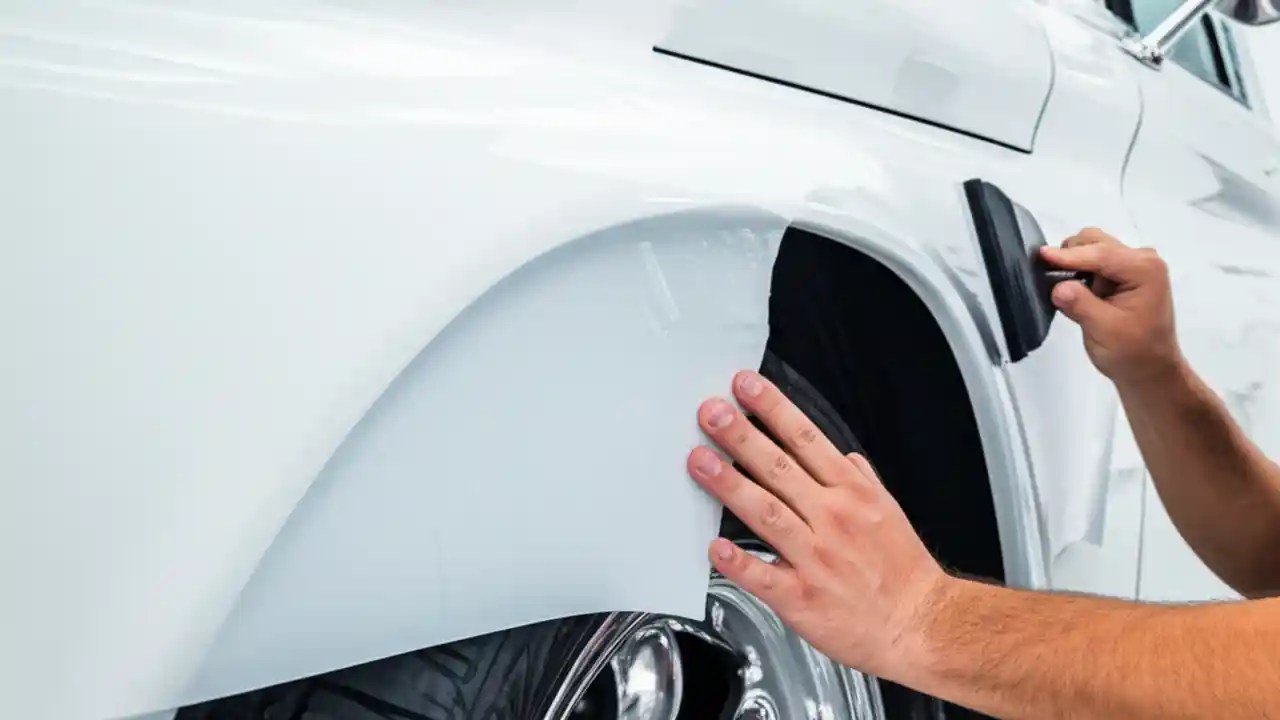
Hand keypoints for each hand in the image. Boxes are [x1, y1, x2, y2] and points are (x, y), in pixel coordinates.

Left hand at [687, 370, 950, 681]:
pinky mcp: (802, 597)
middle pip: (779, 468)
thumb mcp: (890, 511)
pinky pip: (763, 576)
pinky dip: (738, 562)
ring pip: (766, 513)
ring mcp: (815, 557)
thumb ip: (862, 480)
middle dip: (741, 436)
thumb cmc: (904, 573)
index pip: (805, 439)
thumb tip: (843, 458)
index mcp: (852, 494)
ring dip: (730, 485)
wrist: (922, 626)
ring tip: (700, 461)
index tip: (746, 387)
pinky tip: (714, 547)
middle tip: (711, 412)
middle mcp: (832, 519)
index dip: (772, 409)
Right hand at [1040, 228, 1181, 386]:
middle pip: (1095, 242)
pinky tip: (1073, 290)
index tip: (1040, 256)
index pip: (1100, 253)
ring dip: (1074, 263)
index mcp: (1144, 268)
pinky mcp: (1122, 274)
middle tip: (1050, 278)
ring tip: (1064, 288)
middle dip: (1071, 256)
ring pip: (1092, 248)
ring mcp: (1132, 265)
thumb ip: (1081, 304)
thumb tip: (1057, 286)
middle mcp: (1141, 259)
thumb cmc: (1132, 352)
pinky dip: (1079, 271)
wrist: (1149, 369)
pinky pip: (1093, 261)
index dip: (1068, 255)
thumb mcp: (1104, 330)